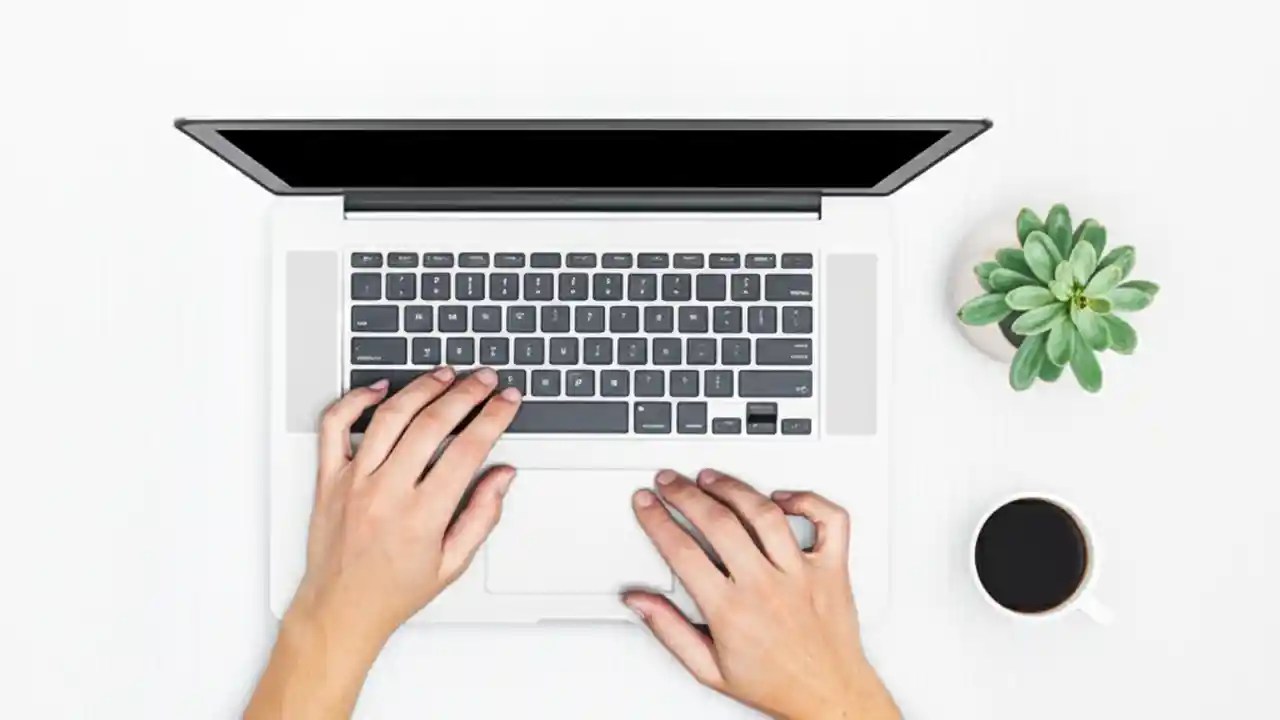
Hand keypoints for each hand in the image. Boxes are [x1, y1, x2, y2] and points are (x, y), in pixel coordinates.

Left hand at [246, 366, 520, 718]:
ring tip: (446, 376)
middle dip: (466, 394)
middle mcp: (386, 493)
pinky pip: (335, 426)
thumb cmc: (394, 591)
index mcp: (421, 516)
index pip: (467, 450)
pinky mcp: (329, 478)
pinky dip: (355, 400)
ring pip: (390, 416)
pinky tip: (380, 389)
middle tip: (485, 379)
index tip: (507, 401)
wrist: (340, 609)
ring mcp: (354, 481)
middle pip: (432, 424)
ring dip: (422, 388)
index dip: (493, 418)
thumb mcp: (452, 563)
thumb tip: (503, 475)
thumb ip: (482, 515)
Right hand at [624, 470, 898, 719]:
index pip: (682, 551)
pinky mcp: (832, 568)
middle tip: (670, 481)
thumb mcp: (708, 668)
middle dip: (686, 493)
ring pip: (765, 513)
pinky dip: (807, 500)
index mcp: (732, 611)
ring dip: (733, 488)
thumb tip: (639, 601)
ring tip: (711, 478)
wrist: (829, 697)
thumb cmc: (774, 683)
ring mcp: (802, 574)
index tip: (647, 503)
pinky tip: (782, 497)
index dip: (657, 520)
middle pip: (719, 522)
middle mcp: (767, 586)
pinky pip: (828, 520)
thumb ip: (669, 630)